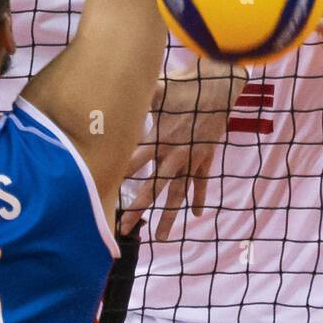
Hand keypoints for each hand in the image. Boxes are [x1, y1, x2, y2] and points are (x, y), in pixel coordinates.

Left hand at [119, 60, 247, 239]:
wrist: (218, 86)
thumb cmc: (185, 85)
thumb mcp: (158, 88)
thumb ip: (139, 95)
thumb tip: (118, 88)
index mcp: (159, 138)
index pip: (133, 162)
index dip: (118, 175)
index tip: (104, 190)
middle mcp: (174, 154)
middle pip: (153, 188)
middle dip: (138, 208)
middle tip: (125, 227)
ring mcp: (191, 159)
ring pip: (178, 194)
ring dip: (170, 216)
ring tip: (162, 237)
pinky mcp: (205, 158)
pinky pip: (202, 182)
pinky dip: (200, 197)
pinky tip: (198, 214)